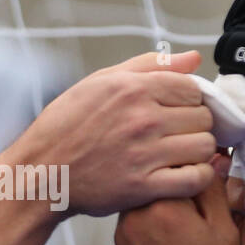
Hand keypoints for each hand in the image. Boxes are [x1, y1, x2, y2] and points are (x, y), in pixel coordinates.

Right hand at [4, 50, 215, 217]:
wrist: (40, 173)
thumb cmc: (65, 127)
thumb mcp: (99, 82)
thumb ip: (149, 66)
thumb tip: (192, 58)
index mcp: (133, 88)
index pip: (193, 88)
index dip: (190, 100)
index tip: (179, 111)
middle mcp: (142, 118)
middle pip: (203, 117)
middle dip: (194, 125)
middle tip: (177, 134)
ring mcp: (145, 153)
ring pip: (204, 146)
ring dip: (197, 151)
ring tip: (180, 154)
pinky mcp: (144, 186)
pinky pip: (195, 179)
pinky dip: (198, 178)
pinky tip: (183, 175)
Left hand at [114, 170, 235, 244]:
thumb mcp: (222, 230)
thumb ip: (214, 188)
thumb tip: (213, 155)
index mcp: (164, 203)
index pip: (182, 162)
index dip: (200, 166)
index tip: (213, 172)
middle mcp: (136, 209)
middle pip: (161, 176)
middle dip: (181, 181)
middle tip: (201, 202)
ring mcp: (123, 225)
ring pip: (149, 193)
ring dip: (167, 197)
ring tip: (188, 223)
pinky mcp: (118, 239)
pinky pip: (140, 213)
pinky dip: (155, 216)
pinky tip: (172, 237)